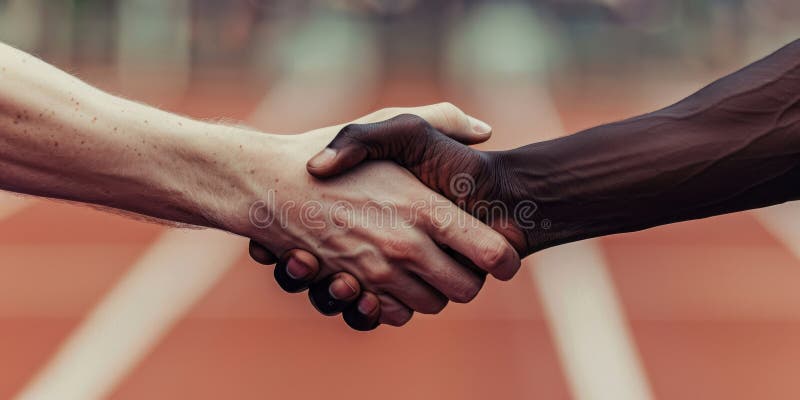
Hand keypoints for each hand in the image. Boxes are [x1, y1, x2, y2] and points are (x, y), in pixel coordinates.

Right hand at [238, 104, 519, 328]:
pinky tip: (390, 279)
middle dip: (467, 279)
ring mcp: (378, 271)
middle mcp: (406, 245)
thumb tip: (484, 130)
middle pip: (467, 290)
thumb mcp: (391, 125)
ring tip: (420, 265)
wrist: (268, 184)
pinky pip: (392, 314)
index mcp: (425, 208)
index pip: (492, 254)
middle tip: (457, 260)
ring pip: (431, 305)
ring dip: (431, 291)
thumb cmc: (332, 151)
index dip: (502, 258)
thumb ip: (444, 120)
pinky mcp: (353, 287)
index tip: (499, 253)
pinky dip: (396, 304)